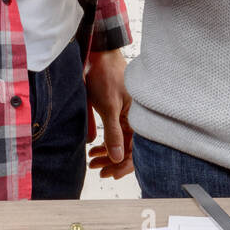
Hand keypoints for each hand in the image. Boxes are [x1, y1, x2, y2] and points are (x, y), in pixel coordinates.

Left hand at [84, 48, 133, 179]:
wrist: (97, 54)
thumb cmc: (106, 76)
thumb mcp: (109, 106)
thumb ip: (113, 133)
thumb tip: (117, 158)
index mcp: (137, 118)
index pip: (136, 150)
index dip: (125, 165)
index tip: (110, 174)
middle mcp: (133, 119)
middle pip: (127, 149)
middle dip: (113, 162)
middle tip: (97, 169)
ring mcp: (123, 116)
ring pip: (119, 143)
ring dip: (107, 154)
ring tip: (92, 161)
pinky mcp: (113, 112)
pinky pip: (112, 133)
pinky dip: (103, 144)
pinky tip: (93, 149)